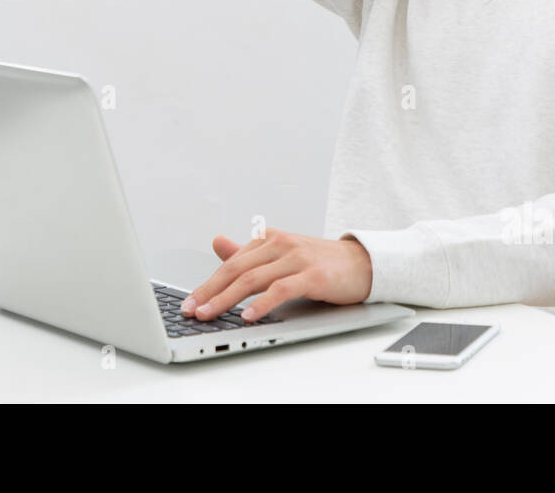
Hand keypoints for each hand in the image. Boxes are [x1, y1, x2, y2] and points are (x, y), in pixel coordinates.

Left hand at [180, 229, 372, 321]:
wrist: (364, 263)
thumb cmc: (321, 262)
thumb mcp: (281, 254)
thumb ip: (249, 252)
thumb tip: (218, 242)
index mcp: (269, 239)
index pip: (232, 262)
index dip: (208, 283)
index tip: (191, 301)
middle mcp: (280, 244)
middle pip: (237, 269)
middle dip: (210, 291)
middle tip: (192, 309)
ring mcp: (296, 258)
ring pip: (253, 279)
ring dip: (227, 299)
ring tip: (210, 314)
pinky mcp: (313, 275)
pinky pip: (281, 289)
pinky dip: (262, 303)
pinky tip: (248, 315)